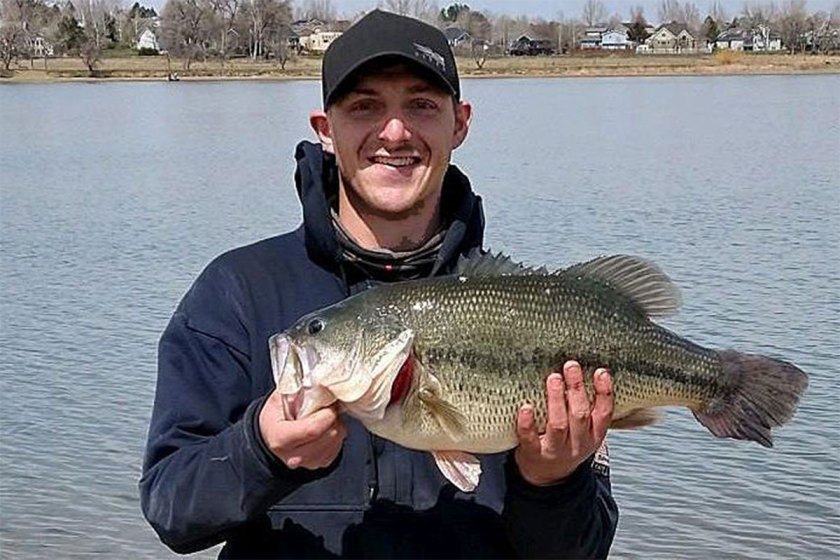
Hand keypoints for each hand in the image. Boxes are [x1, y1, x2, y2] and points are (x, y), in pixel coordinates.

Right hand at [259, 388, 346, 469]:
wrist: (271, 437)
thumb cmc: (275, 417)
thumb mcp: (278, 399)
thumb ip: (297, 391)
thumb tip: (316, 384)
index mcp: (280, 438)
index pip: (313, 429)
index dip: (326, 413)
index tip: (328, 402)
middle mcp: (294, 456)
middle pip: (329, 434)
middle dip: (332, 416)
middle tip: (326, 406)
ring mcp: (308, 462)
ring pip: (337, 440)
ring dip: (336, 425)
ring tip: (324, 417)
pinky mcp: (320, 464)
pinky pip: (338, 447)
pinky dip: (335, 434)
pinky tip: (325, 428)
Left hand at [514, 361, 612, 485]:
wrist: (548, 478)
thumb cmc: (566, 443)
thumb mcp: (584, 432)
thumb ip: (586, 409)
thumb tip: (585, 371)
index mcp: (593, 436)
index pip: (603, 414)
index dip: (604, 393)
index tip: (600, 371)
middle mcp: (577, 444)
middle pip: (579, 416)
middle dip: (577, 390)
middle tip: (571, 366)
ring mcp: (555, 450)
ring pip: (558, 425)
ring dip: (556, 400)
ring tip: (553, 378)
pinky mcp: (533, 453)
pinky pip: (530, 438)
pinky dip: (527, 422)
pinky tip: (525, 407)